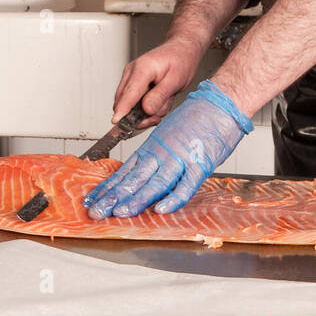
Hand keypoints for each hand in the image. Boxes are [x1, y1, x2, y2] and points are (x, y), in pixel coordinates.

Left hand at [82, 80, 251, 218]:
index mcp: (153, 147)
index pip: (125, 171)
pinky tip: (160, 210)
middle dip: (114, 198)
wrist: (222, 102)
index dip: (108, 188)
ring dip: (137, 199)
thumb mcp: (168, 133)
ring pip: (155, 183)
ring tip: (121, 212)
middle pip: (134, 179)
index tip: (93, 200)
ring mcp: (181, 159)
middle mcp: (162, 154)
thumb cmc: (199, 116)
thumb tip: (141, 171)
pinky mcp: (201, 164)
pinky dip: (173, 198)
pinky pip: (186, 185)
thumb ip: (156, 153)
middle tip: (97, 212)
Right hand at [111, 39, 201, 128]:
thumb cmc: (181, 60)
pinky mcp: (133, 83)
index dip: (122, 109)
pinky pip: (135, 102)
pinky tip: (160, 99)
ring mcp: (131, 77)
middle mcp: (132, 72)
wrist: (182, 49)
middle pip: (124, 102)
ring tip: (164, 101)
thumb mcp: (176, 79)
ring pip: (130, 105)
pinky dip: (148, 106)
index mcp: (143, 68)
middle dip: (140, 115)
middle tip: (157, 117)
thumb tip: (147, 110)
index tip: (115, 121)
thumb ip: (160, 96)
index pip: (129, 93)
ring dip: (147, 111)